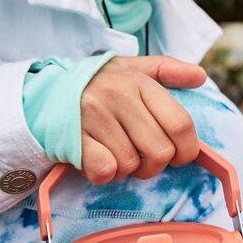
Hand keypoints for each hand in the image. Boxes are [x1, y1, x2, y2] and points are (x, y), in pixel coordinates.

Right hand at [79, 56, 207, 183]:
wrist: (42, 93)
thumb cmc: (96, 85)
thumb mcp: (130, 69)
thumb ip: (166, 70)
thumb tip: (200, 76)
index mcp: (139, 81)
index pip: (181, 125)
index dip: (187, 150)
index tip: (179, 156)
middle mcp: (118, 95)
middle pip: (160, 152)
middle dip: (154, 165)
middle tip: (141, 158)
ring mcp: (93, 115)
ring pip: (132, 165)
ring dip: (126, 168)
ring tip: (113, 151)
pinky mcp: (72, 136)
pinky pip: (105, 170)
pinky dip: (103, 173)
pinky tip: (96, 158)